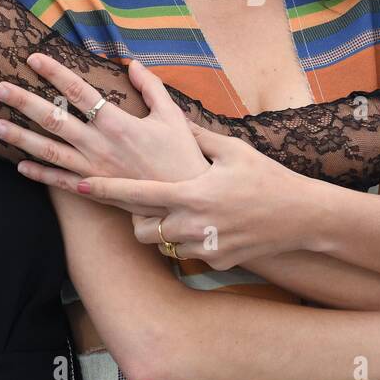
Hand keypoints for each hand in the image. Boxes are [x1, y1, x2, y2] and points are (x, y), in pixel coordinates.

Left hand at [0, 53, 206, 194]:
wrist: (184, 200)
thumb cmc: (182, 155)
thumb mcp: (172, 116)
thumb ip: (152, 87)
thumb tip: (133, 63)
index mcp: (118, 123)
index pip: (79, 91)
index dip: (54, 73)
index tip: (33, 59)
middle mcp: (99, 145)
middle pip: (54, 118)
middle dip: (24, 102)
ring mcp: (93, 169)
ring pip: (49, 151)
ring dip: (21, 138)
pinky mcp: (94, 189)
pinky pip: (60, 181)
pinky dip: (39, 174)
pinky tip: (19, 165)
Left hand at [75, 130, 316, 269]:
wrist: (302, 215)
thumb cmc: (267, 177)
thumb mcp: (231, 150)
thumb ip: (195, 136)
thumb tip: (171, 116)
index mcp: (190, 193)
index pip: (135, 193)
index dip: (103, 190)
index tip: (78, 186)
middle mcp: (192, 225)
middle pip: (141, 228)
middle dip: (137, 217)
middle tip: (149, 202)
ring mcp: (204, 248)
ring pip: (162, 244)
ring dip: (163, 230)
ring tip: (184, 212)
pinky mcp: (217, 262)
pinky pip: (189, 254)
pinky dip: (191, 242)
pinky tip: (213, 226)